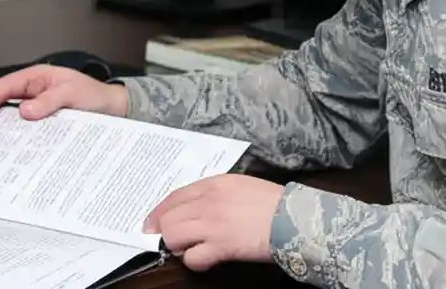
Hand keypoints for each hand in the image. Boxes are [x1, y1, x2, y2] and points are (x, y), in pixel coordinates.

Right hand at [0, 64, 127, 131]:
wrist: (114, 108)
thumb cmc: (94, 96)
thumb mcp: (72, 94)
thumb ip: (49, 101)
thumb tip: (24, 111)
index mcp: (36, 76)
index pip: (4, 86)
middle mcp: (33, 89)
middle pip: (2, 100)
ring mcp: (36, 104)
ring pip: (10, 114)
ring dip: (0, 127)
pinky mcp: (42, 118)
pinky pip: (24, 125)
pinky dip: (15, 134)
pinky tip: (12, 148)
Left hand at [142, 175, 284, 269]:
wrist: (295, 218)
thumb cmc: (273, 204)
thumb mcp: (242, 186)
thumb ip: (217, 193)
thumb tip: (197, 208)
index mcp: (214, 183)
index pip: (174, 197)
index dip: (159, 213)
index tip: (151, 224)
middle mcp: (208, 200)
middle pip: (169, 218)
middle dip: (168, 232)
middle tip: (176, 242)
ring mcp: (213, 222)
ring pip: (173, 236)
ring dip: (180, 247)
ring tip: (193, 250)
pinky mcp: (221, 245)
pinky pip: (192, 257)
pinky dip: (195, 262)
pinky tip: (207, 261)